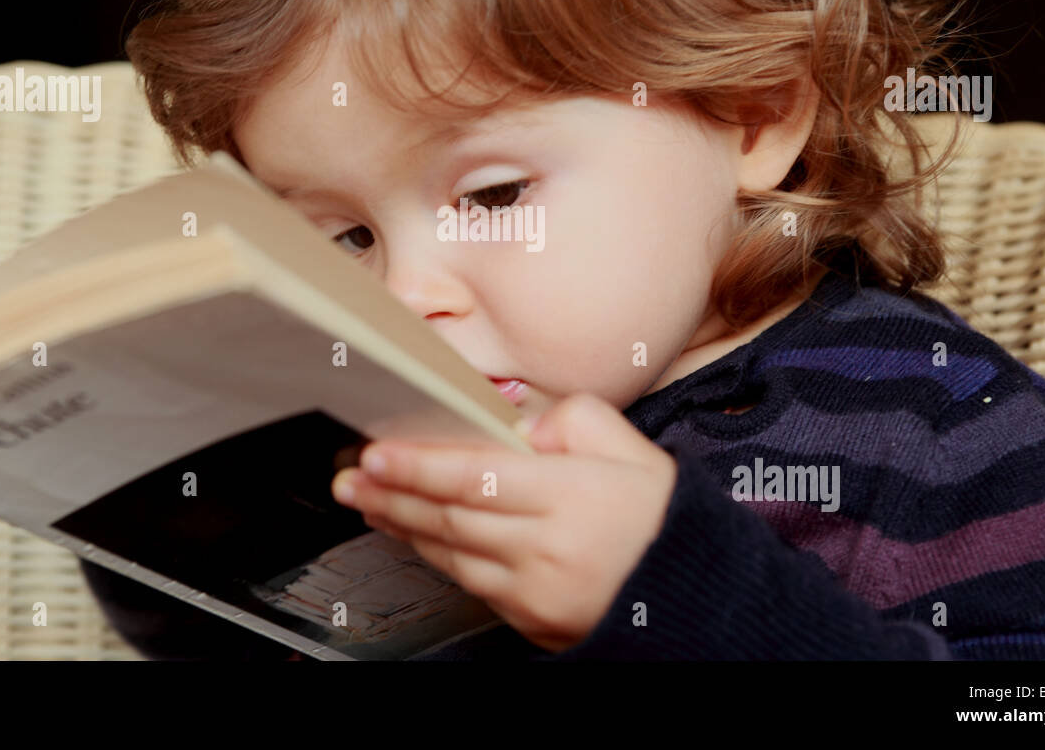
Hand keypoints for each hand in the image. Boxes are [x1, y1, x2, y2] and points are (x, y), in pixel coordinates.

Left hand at [329, 393, 676, 652]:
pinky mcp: (531, 621)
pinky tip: (416, 536)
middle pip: (453, 518)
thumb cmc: (662, 516)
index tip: (376, 454)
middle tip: (350, 478)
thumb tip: (515, 426)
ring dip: (404, 526)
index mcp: (573, 497)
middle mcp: (548, 549)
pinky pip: (471, 584)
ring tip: (368, 501)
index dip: (420, 466)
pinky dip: (437, 557)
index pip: (479, 477)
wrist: (694, 594)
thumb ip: (571, 422)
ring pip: (453, 555)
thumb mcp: (631, 448)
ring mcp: (536, 592)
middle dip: (393, 495)